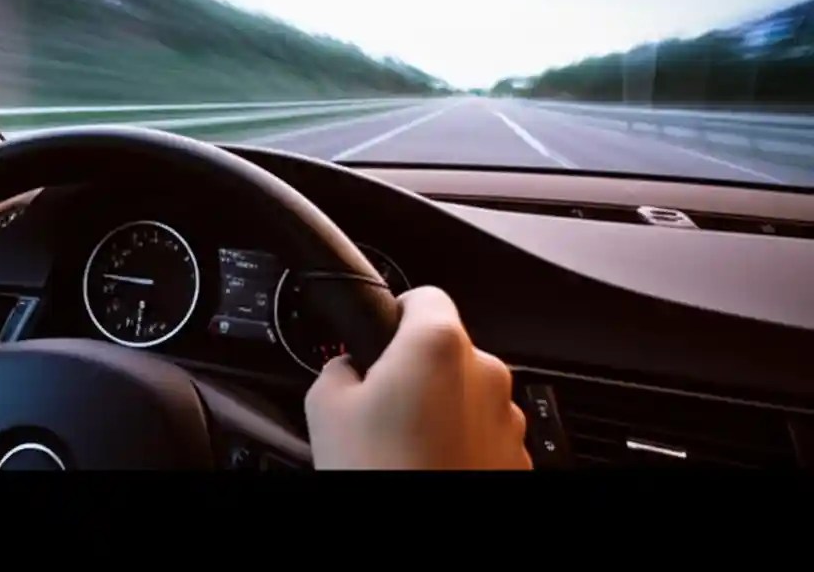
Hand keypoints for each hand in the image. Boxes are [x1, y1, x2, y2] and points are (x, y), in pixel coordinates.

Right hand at [304, 286, 529, 469]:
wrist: (425, 550)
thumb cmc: (379, 474)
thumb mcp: (324, 408)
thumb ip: (339, 369)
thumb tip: (349, 369)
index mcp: (436, 345)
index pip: (422, 295)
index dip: (394, 315)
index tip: (378, 339)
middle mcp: (484, 373)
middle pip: (445, 348)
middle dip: (414, 370)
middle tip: (377, 408)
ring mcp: (506, 419)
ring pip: (465, 393)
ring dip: (438, 409)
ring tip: (400, 447)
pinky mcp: (516, 458)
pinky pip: (482, 434)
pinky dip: (458, 444)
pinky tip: (426, 467)